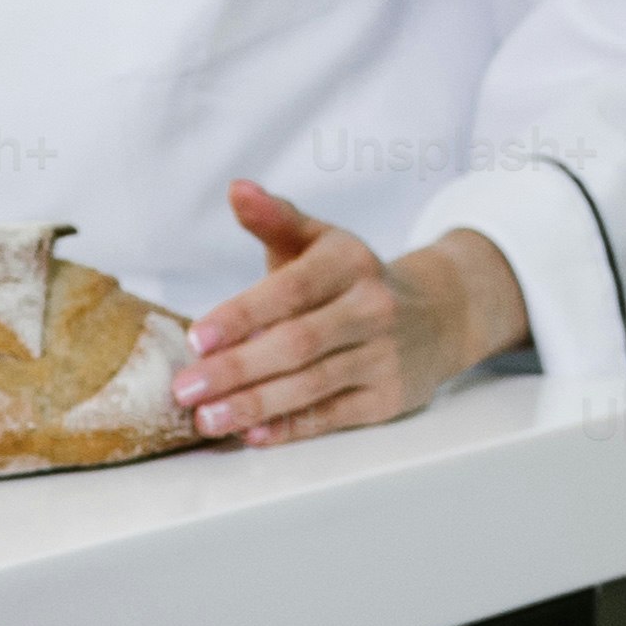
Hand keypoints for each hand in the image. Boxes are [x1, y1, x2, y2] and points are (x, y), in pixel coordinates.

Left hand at [178, 182, 526, 444]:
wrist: (440, 314)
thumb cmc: (354, 280)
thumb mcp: (321, 242)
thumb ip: (275, 219)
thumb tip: (236, 190)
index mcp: (349, 263)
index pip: (291, 290)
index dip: (242, 315)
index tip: (197, 338)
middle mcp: (372, 308)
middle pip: (298, 343)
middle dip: (237, 369)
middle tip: (184, 389)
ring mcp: (384, 356)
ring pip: (312, 384)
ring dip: (255, 405)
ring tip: (206, 418)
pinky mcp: (389, 397)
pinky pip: (333, 415)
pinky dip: (290, 428)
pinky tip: (252, 434)